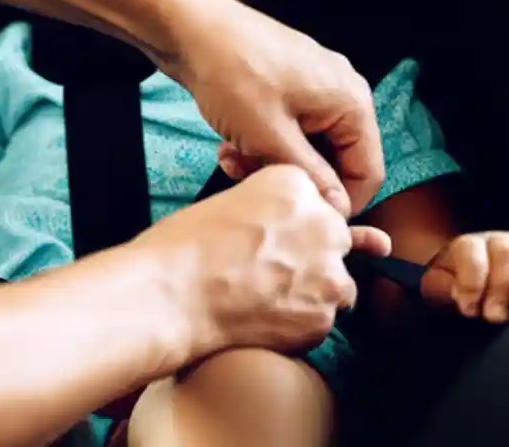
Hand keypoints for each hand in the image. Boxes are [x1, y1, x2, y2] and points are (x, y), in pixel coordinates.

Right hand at [131, 165, 392, 362]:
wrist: (169, 296)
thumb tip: (297, 233)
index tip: (269, 240)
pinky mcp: (322, 317)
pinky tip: (265, 319)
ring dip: (314, 290)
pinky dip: (301, 323)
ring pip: (338, 284)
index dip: (294, 225)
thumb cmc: (183, 247)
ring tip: (269, 298)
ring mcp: (329, 273)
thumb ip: (270, 210)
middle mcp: (324, 224)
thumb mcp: (228, 203)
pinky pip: (323, 320)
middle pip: (337, 240)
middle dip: (314, 254)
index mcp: (296, 185)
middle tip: (270, 270)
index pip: (316, 202)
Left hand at [165, 0, 383, 216]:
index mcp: (351, 103)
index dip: (338, 203)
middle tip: (255, 183)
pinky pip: (285, 129)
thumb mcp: (271, 136)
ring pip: (304, 148)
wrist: (190, 28)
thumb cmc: (233, 74)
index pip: (367, 173)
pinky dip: (261, 143)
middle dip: (294, 178)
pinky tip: (228, 147)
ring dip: (270, 163)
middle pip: (334, 161)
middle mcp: (341, 92)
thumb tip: (338, 209)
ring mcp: (313, 86)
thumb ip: (311, 175)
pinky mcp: (285, 85)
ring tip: (234, 162)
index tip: (301, 215)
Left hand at [421, 232, 508, 322]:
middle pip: (505, 250)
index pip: (470, 251)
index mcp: (471, 246)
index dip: (468, 279)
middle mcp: (503, 242)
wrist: (477, 283)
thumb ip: (441, 289)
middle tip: (495, 315)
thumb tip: (452, 294)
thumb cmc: (460, 289)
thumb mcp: (441, 289)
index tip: (467, 308)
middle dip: (500, 284)